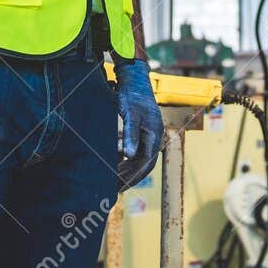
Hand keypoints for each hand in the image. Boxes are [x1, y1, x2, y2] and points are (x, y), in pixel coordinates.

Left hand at [112, 58, 161, 189]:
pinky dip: (124, 158)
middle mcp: (154, 137)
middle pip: (143, 164)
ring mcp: (148, 134)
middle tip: (114, 188)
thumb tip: (129, 155)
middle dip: (129, 177)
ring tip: (112, 179)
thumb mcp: (131, 115)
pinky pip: (134, 150)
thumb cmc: (132, 95)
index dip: (133, 176)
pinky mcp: (141, 131)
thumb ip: (131, 135)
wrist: (134, 79)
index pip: (145, 163)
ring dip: (126, 169)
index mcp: (155, 135)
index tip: (120, 186)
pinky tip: (112, 163)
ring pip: (138, 158)